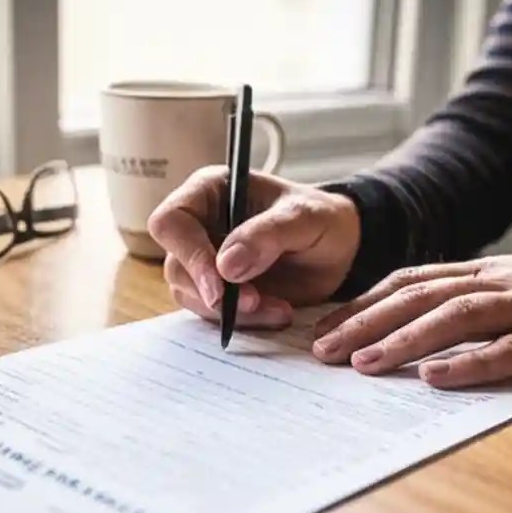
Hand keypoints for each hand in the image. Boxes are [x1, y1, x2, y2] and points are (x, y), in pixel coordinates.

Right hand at [148, 165, 360, 327]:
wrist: (340, 250)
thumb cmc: (322, 219)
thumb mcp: (305, 218)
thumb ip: (267, 234)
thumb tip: (225, 266)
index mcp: (211, 191)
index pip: (171, 221)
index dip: (188, 254)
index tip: (219, 284)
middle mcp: (199, 224)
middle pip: (175, 265)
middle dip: (211, 291)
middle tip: (253, 303)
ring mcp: (205, 260)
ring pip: (191, 295)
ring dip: (231, 311)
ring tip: (278, 308)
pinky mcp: (217, 290)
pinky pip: (212, 313)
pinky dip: (243, 321)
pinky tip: (277, 312)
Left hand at [311, 245, 511, 386]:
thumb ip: (481, 300)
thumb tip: (423, 327)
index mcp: (494, 271)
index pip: (414, 280)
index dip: (366, 301)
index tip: (326, 325)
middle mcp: (508, 280)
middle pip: (423, 296)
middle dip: (367, 322)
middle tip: (323, 352)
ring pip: (460, 317)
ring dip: (407, 341)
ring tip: (365, 365)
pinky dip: (476, 364)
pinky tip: (440, 380)